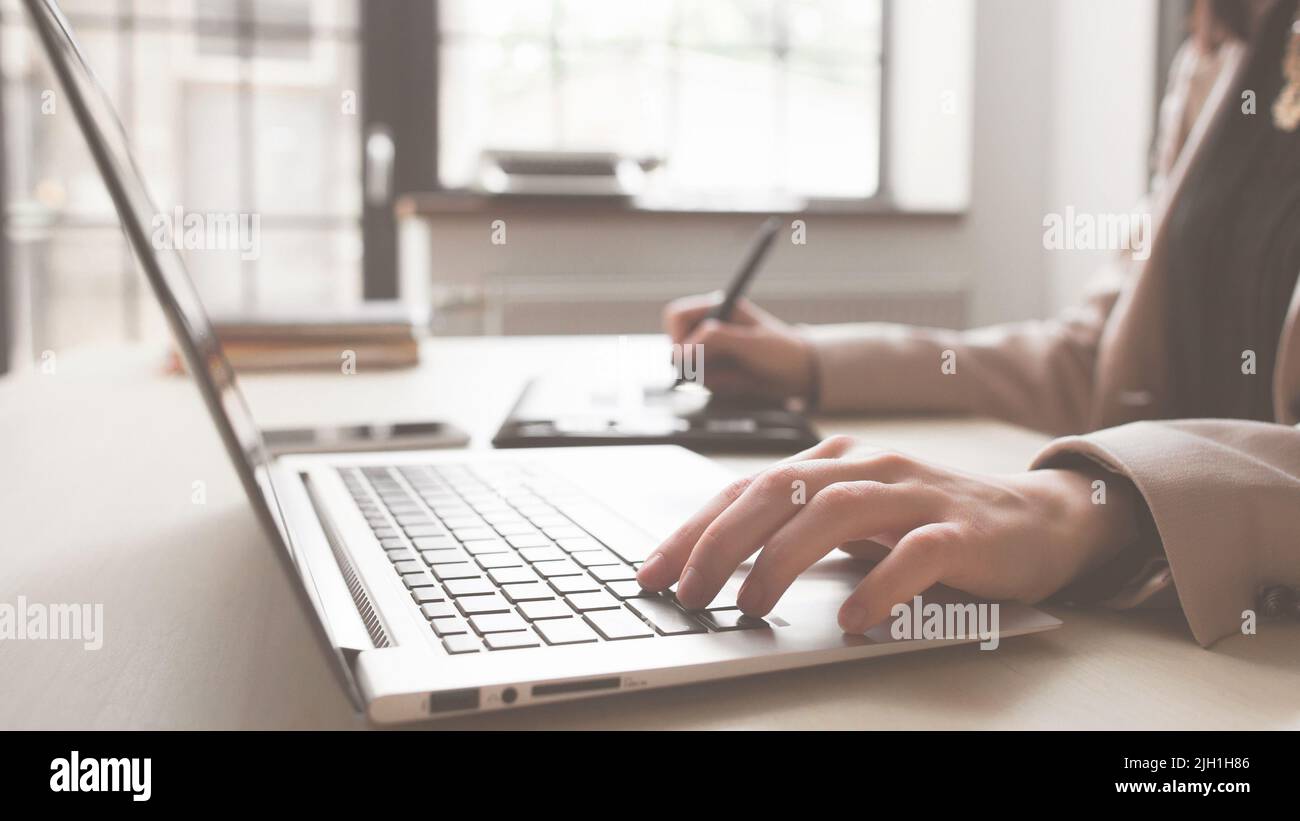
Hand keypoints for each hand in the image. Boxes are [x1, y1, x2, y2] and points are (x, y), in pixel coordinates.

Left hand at [635, 435, 1140, 632]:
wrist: (1037, 518)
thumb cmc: (931, 523)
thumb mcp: (854, 521)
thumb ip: (797, 529)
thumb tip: (716, 565)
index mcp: (832, 464)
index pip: (747, 489)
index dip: (695, 529)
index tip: (653, 571)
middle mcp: (867, 468)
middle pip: (778, 491)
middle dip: (720, 542)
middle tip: (686, 592)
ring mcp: (915, 493)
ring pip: (835, 512)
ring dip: (782, 560)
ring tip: (748, 606)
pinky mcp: (960, 529)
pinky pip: (914, 554)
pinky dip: (879, 586)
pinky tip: (852, 619)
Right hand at [663, 293, 814, 400]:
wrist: (798, 375)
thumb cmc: (781, 351)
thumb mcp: (750, 343)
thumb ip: (716, 340)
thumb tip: (684, 350)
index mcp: (717, 308)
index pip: (676, 316)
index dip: (677, 337)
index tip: (688, 356)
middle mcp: (708, 326)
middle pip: (677, 345)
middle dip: (695, 362)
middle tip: (718, 369)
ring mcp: (708, 349)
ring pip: (685, 366)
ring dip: (708, 376)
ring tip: (737, 374)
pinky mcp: (712, 368)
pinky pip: (698, 381)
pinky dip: (715, 385)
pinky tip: (737, 381)